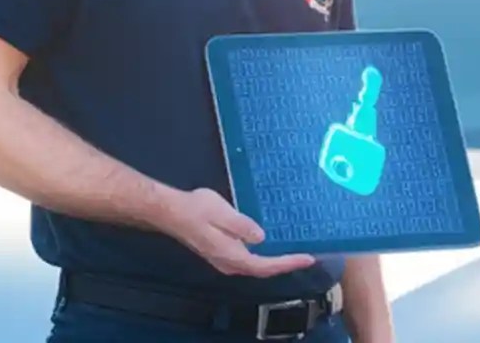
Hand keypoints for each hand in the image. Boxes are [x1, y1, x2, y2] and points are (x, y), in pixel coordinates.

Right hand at [158, 188, 315, 277]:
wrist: (172, 213)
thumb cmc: (197, 210)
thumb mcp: (223, 213)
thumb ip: (243, 226)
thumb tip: (261, 237)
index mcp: (232, 255)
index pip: (265, 265)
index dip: (287, 263)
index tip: (307, 258)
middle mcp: (229, 263)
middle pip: (262, 270)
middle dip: (284, 264)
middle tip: (305, 257)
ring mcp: (223, 260)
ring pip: (254, 266)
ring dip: (273, 262)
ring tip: (290, 253)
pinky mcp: (220, 253)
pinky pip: (246, 260)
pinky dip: (262, 257)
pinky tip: (267, 246)